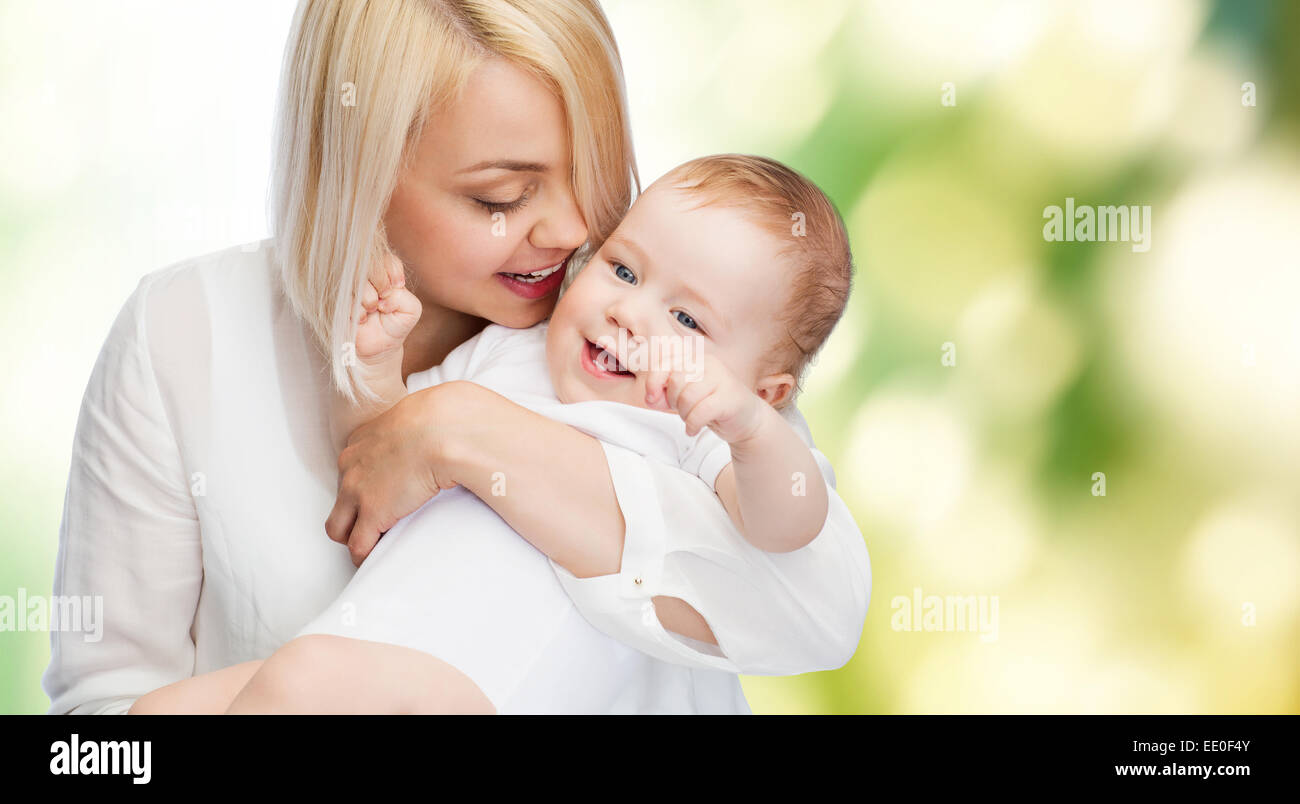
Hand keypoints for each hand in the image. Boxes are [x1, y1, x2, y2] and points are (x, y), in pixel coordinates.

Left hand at [325, 385, 459, 565]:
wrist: (442, 430)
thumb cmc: (442, 419)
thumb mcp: (418, 415)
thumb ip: (416, 425)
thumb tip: (438, 424)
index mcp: (361, 441)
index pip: (350, 470)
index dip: (364, 486)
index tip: (380, 493)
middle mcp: (351, 466)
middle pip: (339, 498)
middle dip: (353, 512)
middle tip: (374, 520)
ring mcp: (358, 492)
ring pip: (338, 527)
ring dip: (353, 537)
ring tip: (371, 545)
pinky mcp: (374, 514)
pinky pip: (358, 545)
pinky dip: (365, 555)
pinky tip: (375, 558)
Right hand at [352, 253, 420, 377]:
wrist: (379, 347)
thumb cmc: (396, 324)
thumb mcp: (411, 311)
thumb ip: (405, 297)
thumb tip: (385, 296)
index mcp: (384, 272)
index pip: (387, 259)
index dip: (392, 272)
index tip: (398, 287)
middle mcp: (365, 276)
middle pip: (370, 265)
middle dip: (381, 284)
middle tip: (383, 299)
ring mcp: (349, 288)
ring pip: (357, 281)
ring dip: (369, 300)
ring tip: (372, 311)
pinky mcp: (338, 302)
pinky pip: (347, 300)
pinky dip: (358, 311)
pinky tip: (362, 319)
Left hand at [642, 351, 766, 444]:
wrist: (747, 421)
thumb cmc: (712, 407)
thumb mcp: (683, 399)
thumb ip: (664, 396)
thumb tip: (650, 398)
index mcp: (697, 359)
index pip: (667, 361)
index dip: (653, 380)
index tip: (650, 398)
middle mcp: (710, 364)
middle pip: (676, 380)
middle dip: (673, 401)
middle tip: (684, 411)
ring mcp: (722, 379)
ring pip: (687, 396)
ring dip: (684, 414)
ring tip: (691, 420)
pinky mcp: (730, 398)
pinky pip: (701, 412)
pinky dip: (692, 425)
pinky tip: (693, 429)